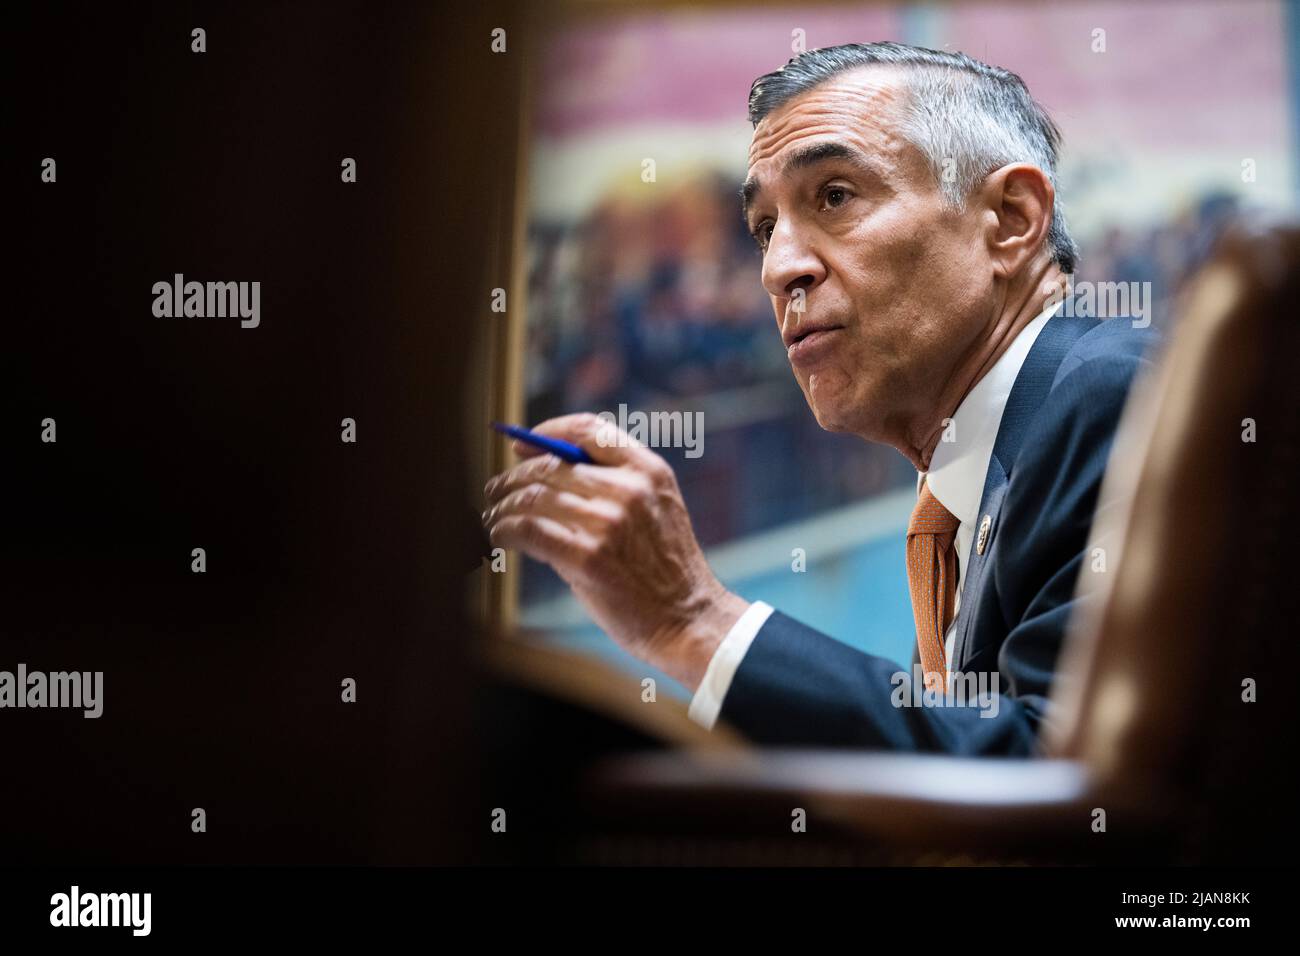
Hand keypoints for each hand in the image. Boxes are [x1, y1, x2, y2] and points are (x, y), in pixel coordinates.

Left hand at [483, 413, 748, 690]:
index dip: (546, 431)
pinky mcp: (588, 557)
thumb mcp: (655, 509)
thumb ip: (613, 485)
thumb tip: (544, 473)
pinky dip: (504, 530)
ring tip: (493, 516)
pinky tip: (499, 536)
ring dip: (504, 505)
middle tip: (496, 490)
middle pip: (551, 466)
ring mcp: (609, 522)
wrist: (687, 620)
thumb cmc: (665, 570)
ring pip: (534, 497)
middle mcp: (629, 489)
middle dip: (514, 477)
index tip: (520, 443)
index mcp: (649, 471)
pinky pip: (529, 530)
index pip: (589, 429)